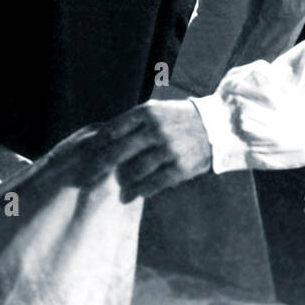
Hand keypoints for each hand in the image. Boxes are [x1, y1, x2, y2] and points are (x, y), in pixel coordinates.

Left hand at [86, 100, 212, 201]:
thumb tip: (102, 140)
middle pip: (118, 152)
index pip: (112, 130)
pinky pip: (153, 183)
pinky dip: (141, 190)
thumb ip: (132, 123)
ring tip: (119, 190)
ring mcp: (168, 149)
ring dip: (123, 182)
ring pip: (134, 171)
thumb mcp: (156, 111)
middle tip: (88, 177)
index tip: (87, 156)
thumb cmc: (178, 119)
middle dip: (100, 167)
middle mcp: (156, 129)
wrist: (217, 126)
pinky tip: (136, 193)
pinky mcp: (180, 167)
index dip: (96, 145)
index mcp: (147, 112)